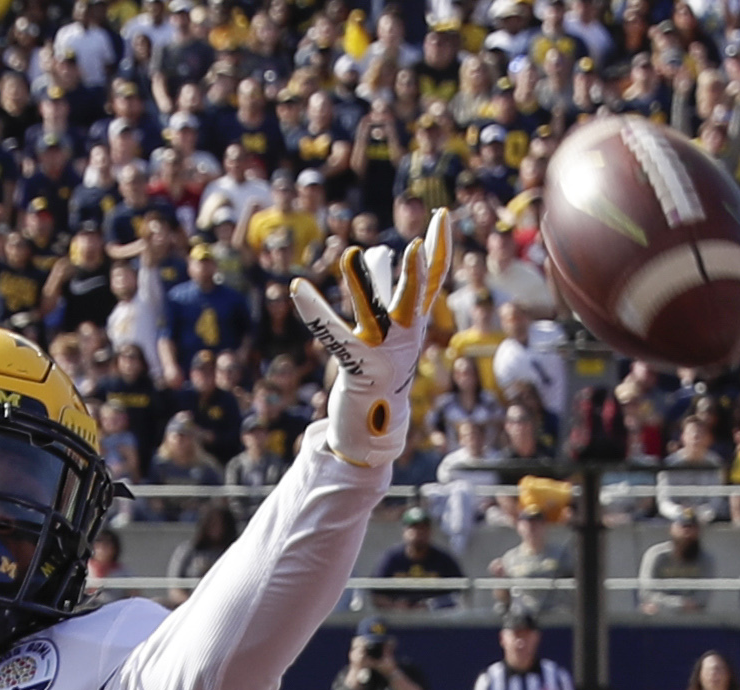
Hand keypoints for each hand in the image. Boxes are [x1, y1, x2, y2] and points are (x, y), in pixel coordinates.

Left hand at [289, 218, 453, 473]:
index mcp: (415, 321)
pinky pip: (333, 335)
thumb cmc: (379, 370)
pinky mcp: (356, 366)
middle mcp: (405, 335)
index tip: (441, 215)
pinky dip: (314, 311)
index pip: (435, 278)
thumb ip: (381, 288)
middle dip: (417, 274)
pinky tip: (298, 288)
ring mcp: (382, 353)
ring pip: (373, 315)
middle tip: (416, 244)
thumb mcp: (386, 327)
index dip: (440, 247)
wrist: (374, 424)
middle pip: (414, 299)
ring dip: (362, 287)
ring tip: (350, 255)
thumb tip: (379, 252)